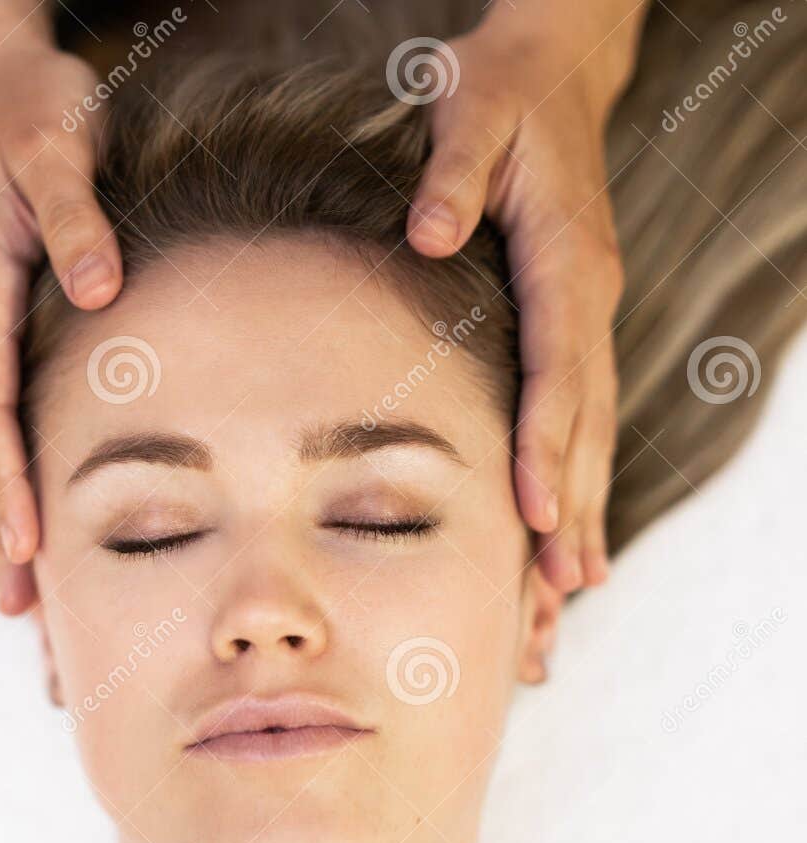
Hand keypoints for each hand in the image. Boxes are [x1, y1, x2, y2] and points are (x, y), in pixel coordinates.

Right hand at [0, 44, 121, 611]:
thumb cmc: (35, 113)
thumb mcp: (57, 146)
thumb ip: (76, 218)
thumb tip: (102, 290)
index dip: (6, 478)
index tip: (28, 542)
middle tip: (25, 609)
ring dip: (0, 521)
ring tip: (23, 602)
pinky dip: (9, 482)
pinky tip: (31, 531)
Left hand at [406, 24, 631, 591]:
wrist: (555, 68)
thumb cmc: (501, 88)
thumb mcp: (471, 107)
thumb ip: (451, 170)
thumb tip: (427, 233)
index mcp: (565, 260)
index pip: (558, 369)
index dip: (546, 445)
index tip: (533, 515)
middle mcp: (589, 298)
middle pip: (586, 423)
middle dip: (572, 511)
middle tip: (560, 596)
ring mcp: (591, 316)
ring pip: (594, 431)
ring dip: (584, 512)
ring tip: (574, 594)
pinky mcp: (578, 326)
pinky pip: (585, 417)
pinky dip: (580, 478)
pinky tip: (571, 535)